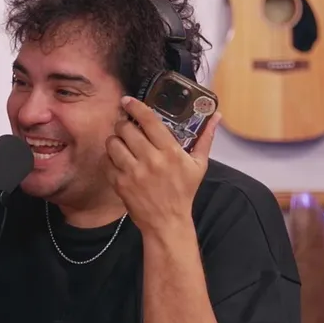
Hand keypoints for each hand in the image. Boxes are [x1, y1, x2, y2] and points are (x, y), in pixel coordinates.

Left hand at [106, 95, 219, 234]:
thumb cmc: (183, 192)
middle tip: (126, 126)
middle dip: (124, 124)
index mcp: (170, 152)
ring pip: (113, 143)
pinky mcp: (120, 183)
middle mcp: (151, 160)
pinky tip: (117, 159)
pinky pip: (107, 161)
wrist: (167, 222)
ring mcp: (133, 172)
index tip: (128, 100)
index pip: (149, 120)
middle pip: (126, 128)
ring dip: (115, 139)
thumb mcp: (199, 165)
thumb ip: (205, 138)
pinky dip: (109, 158)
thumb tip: (216, 117)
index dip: (136, 106)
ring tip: (121, 142)